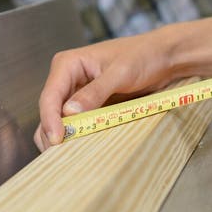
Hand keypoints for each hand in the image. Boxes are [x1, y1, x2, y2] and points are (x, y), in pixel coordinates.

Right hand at [34, 29, 176, 150]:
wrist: (161, 56)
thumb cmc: (142, 56)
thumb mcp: (120, 73)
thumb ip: (95, 92)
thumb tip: (69, 113)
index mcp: (68, 63)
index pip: (50, 96)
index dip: (50, 119)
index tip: (57, 140)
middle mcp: (67, 78)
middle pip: (50, 111)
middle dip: (53, 132)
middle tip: (62, 155)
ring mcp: (76, 92)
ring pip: (58, 120)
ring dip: (63, 137)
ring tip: (70, 155)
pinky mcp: (87, 104)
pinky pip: (74, 122)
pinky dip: (74, 135)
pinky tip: (80, 147)